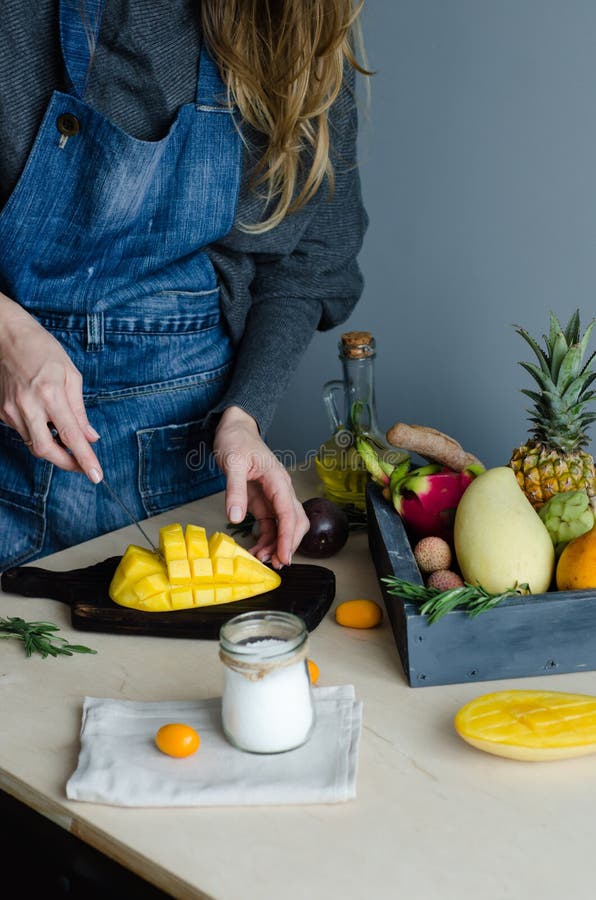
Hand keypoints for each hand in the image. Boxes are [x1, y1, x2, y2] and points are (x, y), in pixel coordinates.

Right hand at [0, 294, 101, 480]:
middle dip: (66, 463)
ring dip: (53, 449)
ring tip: (67, 441)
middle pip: (47, 450)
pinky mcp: (2, 412)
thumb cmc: (43, 350)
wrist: (6, 336)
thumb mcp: (71, 375)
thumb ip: (80, 410)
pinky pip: (24, 433)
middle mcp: (29, 405)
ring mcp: (12, 410)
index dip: (85, 459)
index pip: (71, 436)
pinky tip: (46, 423)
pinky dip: (39, 434)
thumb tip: (90, 436)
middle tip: (82, 465)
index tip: (96, 476)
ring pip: (34, 444)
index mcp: (51, 394)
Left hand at [213, 406, 309, 568]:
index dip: (288, 537)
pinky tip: (258, 549)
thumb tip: (235, 517)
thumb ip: (234, 490)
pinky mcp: (264, 501)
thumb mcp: (232, 462)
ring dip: (277, 544)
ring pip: (285, 525)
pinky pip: (271, 524)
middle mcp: (281, 489)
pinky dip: (267, 538)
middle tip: (276, 564)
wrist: (235, 427)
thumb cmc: (236, 440)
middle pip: (296, 521)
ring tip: (262, 560)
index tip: (284, 556)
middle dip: (289, 544)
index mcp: (277, 480)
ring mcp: (274, 496)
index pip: (288, 512)